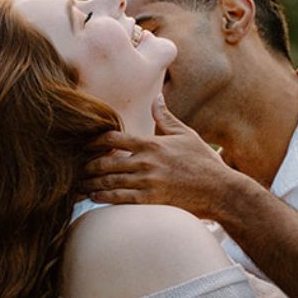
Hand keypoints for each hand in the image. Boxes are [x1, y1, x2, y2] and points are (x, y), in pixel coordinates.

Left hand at [80, 97, 240, 217]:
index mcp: (151, 144)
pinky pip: (120, 199)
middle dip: (87, 166)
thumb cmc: (204, 162)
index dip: (94, 141)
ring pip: (109, 182)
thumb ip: (165, 118)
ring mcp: (147, 183)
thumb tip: (156, 97)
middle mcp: (145, 162)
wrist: (220, 190)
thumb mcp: (186, 135)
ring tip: (80, 184)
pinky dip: (103, 197)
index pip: (112, 139)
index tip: (86, 145)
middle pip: (104, 162)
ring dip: (91, 183)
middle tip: (77, 168)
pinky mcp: (151, 201)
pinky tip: (93, 197)